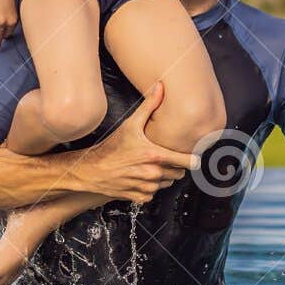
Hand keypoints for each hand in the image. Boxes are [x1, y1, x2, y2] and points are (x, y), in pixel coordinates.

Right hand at [71, 82, 198, 202]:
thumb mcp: (130, 124)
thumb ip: (149, 106)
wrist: (92, 170)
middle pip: (179, 172)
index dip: (192, 158)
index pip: (188, 161)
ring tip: (151, 165)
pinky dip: (151, 186)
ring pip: (168, 182)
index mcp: (155, 155)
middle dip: (175, 165)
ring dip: (164, 176)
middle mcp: (153, 173)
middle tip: (164, 156)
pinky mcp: (141, 197)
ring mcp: (147, 187)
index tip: (192, 155)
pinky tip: (141, 176)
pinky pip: (155, 193)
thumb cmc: (111, 148)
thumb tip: (160, 87)